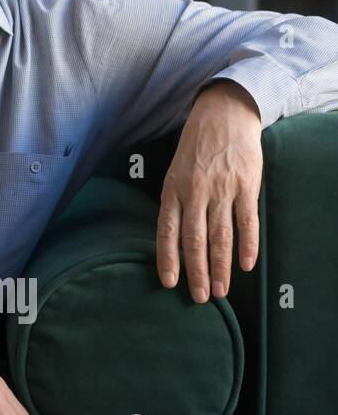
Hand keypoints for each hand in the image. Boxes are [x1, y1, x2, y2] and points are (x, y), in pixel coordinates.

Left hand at [158, 80, 262, 302]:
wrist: (224, 116)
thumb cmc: (195, 148)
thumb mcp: (175, 172)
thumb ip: (176, 203)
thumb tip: (174, 238)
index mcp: (172, 190)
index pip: (166, 231)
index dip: (168, 259)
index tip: (169, 283)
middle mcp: (195, 192)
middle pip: (194, 240)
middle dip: (196, 272)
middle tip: (199, 298)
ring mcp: (221, 189)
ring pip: (220, 236)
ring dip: (220, 267)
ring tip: (220, 291)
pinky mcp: (246, 186)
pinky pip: (247, 221)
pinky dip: (247, 245)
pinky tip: (246, 265)